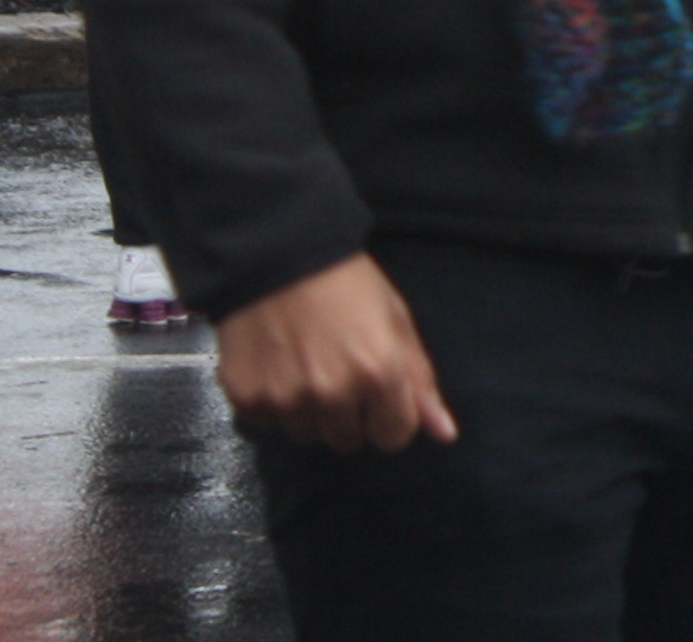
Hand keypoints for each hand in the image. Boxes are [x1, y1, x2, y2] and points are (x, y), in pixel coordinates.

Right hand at [213, 252, 457, 454]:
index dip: (389, 415)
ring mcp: (286, 399)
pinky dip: (272, 405)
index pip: (393, 437)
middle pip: (348, 441)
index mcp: (377, 372)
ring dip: (309, 412)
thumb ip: (420, 380)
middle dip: (348, 414)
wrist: (275, 251)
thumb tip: (445, 434)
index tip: (377, 392)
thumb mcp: (394, 319)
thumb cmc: (343, 281)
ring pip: (307, 435)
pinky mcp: (246, 397)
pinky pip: (266, 427)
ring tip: (304, 365)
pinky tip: (275, 367)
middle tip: (336, 370)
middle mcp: (332, 393)